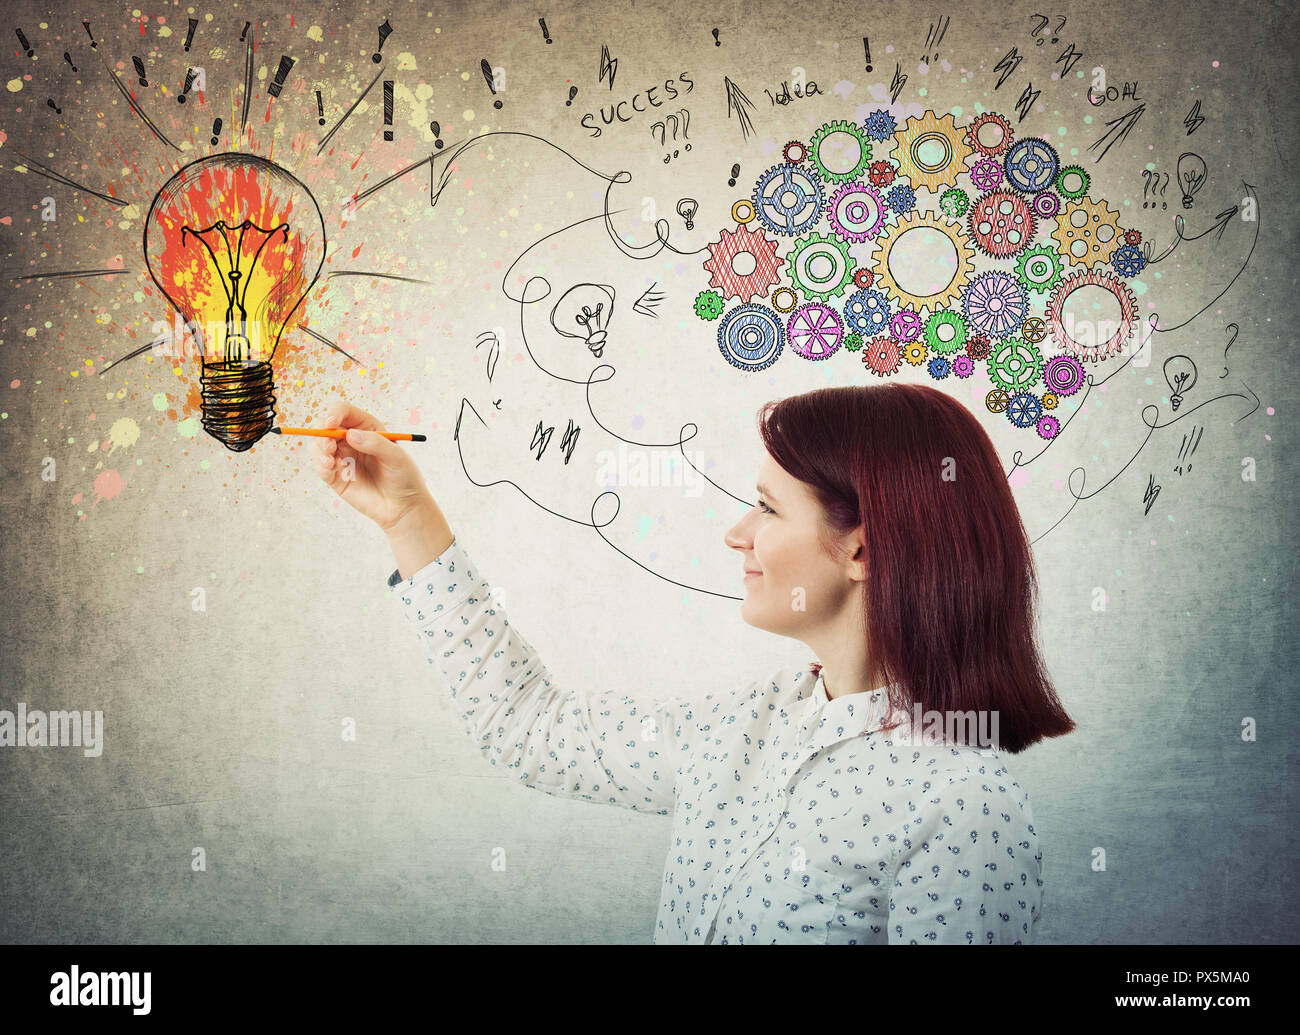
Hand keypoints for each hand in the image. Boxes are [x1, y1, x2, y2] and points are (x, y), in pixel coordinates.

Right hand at [312, 401, 453, 574]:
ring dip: (319, 450)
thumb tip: (350, 434)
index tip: (330, 423)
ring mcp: (342, 457)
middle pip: (324, 426)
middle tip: (328, 446)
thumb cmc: (404, 477)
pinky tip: (336, 469)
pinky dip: (322, 465)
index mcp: (366, 428)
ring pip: (318, 445)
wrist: (402, 507)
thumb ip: (375, 444)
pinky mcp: (335, 476)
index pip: (343, 412)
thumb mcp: (396, 458)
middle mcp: (351, 439)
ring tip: (331, 462)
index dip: (333, 413)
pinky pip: (320, 465)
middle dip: (321, 433)